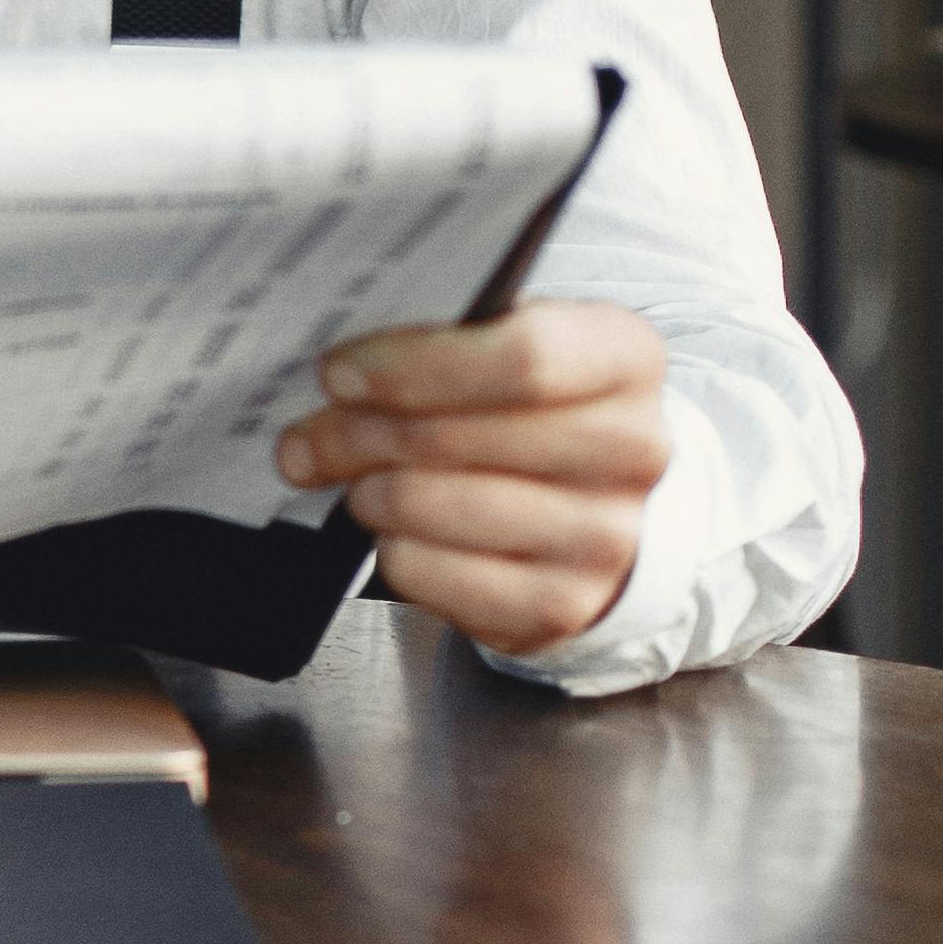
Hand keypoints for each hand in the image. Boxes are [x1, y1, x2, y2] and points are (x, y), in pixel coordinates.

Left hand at [274, 296, 668, 656]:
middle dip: (359, 433)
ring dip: (366, 491)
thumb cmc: (530, 413)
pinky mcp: (558, 605)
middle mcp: (633, 448)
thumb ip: (442, 338)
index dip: (414, 366)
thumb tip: (338, 373)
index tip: (340, 373)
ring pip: (431, 505)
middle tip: (309, 435)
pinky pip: (429, 573)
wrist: (592, 507)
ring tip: (351, 480)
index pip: (523, 357)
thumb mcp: (509, 346)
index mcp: (625, 358)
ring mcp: (603, 536)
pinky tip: (392, 531)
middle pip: (456, 435)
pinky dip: (390, 549)